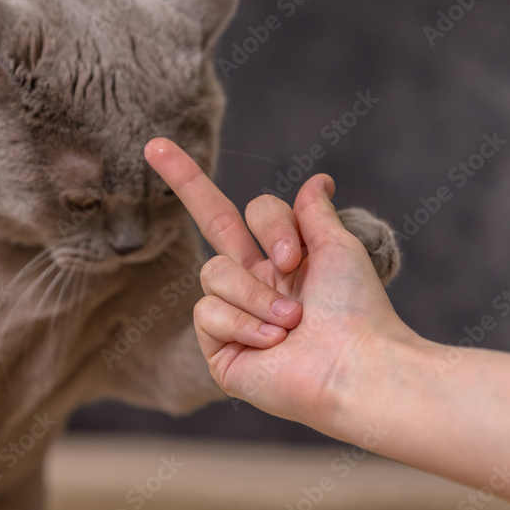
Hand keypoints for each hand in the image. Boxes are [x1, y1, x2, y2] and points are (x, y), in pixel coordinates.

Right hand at [144, 138, 415, 436]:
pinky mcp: (219, 350)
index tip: (295, 251)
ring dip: (257, 295)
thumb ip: (314, 212)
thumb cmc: (355, 310)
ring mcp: (233, 316)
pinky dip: (245, 325)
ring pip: (214, 273)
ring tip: (291, 321)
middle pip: (210, 221)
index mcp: (281, 260)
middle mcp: (253, 284)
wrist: (355, 366)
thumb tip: (318, 179)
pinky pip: (208, 312)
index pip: (251, 213)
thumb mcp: (337, 248)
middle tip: (153, 143)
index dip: (268, 219)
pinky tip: (272, 344)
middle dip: (183, 179)